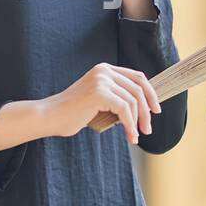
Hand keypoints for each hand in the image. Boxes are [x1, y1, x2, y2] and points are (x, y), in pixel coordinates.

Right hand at [44, 63, 160, 144]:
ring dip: (138, 121)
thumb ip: (116, 97)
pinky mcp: (99, 93)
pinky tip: (130, 136)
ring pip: (133, 101)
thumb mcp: (98, 100)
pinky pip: (124, 110)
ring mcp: (102, 80)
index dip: (150, 93)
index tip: (155, 110)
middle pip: (138, 88)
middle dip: (147, 110)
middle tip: (148, 128)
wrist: (50, 116)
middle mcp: (104, 71)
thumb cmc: (72, 113)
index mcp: (104, 69)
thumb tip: (143, 107)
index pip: (137, 77)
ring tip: (137, 135)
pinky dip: (130, 125)